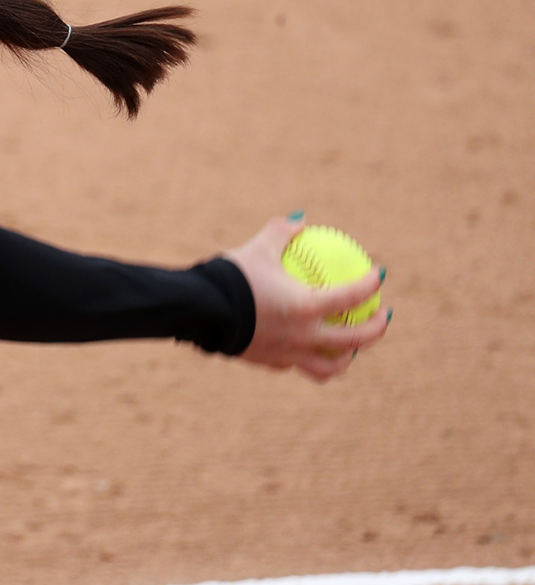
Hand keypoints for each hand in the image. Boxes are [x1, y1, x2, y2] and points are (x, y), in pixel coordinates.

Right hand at [226, 214, 389, 380]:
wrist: (202, 311)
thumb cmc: (232, 277)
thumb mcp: (257, 248)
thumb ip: (281, 232)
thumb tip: (299, 219)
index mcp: (307, 307)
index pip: (352, 296)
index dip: (370, 283)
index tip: (379, 275)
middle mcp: (304, 335)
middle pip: (354, 340)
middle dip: (375, 330)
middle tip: (382, 317)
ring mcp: (288, 353)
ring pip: (328, 366)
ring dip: (345, 357)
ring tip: (350, 348)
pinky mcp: (269, 362)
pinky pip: (294, 363)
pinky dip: (303, 355)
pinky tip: (302, 347)